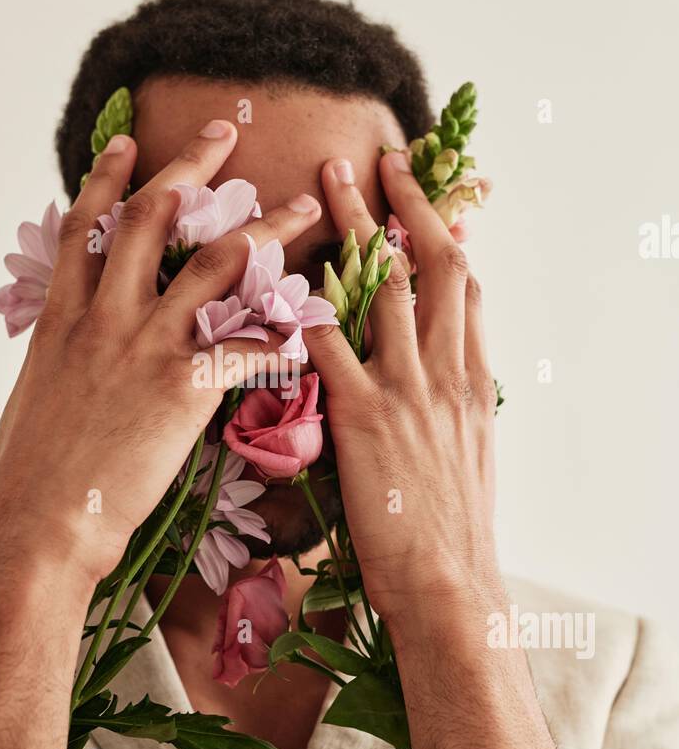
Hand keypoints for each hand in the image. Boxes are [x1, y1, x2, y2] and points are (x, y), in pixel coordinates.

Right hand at [0, 120, 322, 594]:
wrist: (39, 526)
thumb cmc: (24, 488)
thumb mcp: (18, 423)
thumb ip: (30, 405)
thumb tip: (3, 432)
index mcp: (61, 319)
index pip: (86, 226)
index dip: (109, 177)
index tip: (130, 140)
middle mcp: (103, 317)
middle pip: (154, 217)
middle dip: (193, 166)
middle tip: (228, 133)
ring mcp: (144, 347)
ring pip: (216, 263)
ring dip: (267, 228)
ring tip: (307, 204)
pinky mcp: (183, 388)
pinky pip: (249, 344)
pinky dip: (287, 333)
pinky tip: (317, 323)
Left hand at [306, 149, 499, 625]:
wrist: (450, 587)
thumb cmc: (453, 534)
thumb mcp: (466, 457)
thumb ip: (449, 408)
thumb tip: (434, 381)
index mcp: (472, 380)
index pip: (466, 287)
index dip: (450, 235)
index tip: (437, 196)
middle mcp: (445, 372)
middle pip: (430, 266)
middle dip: (405, 206)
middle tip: (378, 161)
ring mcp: (406, 389)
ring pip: (383, 287)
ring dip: (352, 229)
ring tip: (322, 185)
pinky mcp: (363, 417)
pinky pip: (330, 344)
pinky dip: (303, 304)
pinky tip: (275, 272)